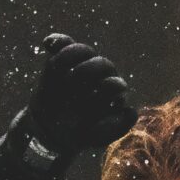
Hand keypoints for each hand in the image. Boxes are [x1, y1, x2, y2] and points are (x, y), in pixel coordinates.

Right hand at [25, 35, 137, 158]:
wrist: (54, 129)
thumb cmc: (80, 134)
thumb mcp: (98, 137)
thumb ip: (118, 127)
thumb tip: (131, 110)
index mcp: (113, 93)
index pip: (115, 84)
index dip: (109, 86)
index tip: (99, 90)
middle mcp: (101, 76)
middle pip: (102, 64)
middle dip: (89, 69)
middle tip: (73, 80)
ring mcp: (83, 65)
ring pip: (83, 51)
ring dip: (71, 54)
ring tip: (57, 66)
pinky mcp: (64, 59)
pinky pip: (62, 43)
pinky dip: (56, 41)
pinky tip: (48, 45)